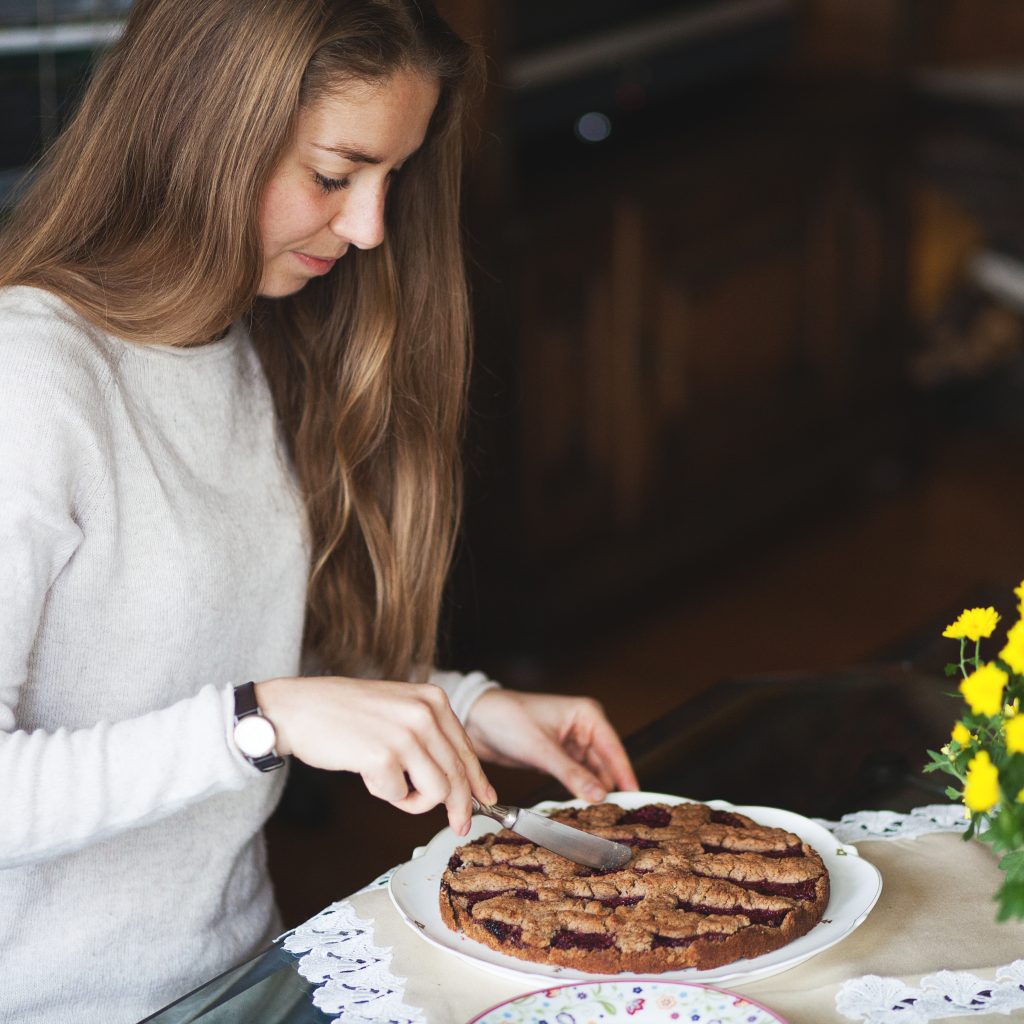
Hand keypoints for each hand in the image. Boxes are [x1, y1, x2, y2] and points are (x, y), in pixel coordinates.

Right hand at [255, 676, 496, 834]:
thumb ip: (427, 735)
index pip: (466, 749)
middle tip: (459, 826)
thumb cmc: (343, 713)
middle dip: (460, 807)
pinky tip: (366, 774)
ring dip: (414, 802)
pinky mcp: (384, 757)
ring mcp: (406, 734)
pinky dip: (384, 794)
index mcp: (432, 699)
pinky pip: (399, 796)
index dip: (477, 782)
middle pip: (457, 775)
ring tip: (390, 787)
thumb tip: (454, 778)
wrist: (298, 708)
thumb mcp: (397, 709)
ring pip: (436, 791)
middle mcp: (425, 713)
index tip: (486, 801)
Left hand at [465, 689, 638, 801]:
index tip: (636, 799)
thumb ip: (571, 774)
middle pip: (606, 764)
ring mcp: (571, 744)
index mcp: (587, 715)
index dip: (626, 775)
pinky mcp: (558, 758)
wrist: (477, 719)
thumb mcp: (541, 749)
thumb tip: (599, 796)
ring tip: (601, 818)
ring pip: (591, 774)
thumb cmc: (507, 719)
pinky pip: (576, 778)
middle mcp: (583, 728)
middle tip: (617, 816)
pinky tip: (581, 808)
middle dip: (609, 787)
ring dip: (593, 792)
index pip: (614, 749)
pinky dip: (579, 791)